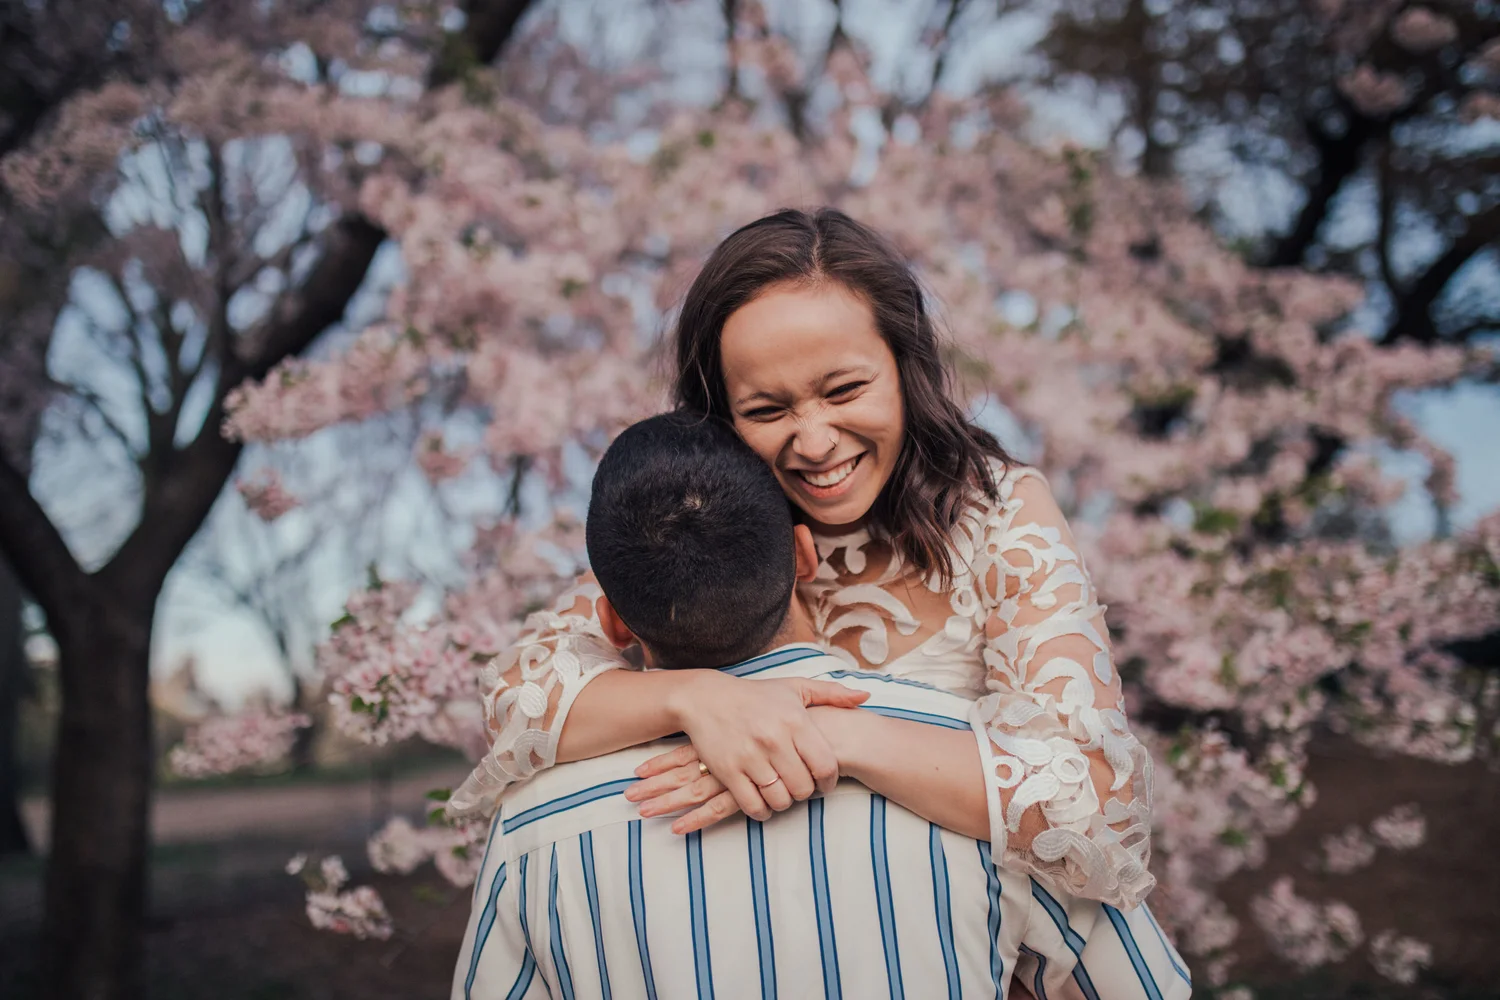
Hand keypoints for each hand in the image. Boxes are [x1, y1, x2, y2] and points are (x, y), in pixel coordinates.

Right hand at [631, 673, 868, 828]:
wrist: (706, 698)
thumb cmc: (755, 695)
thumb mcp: (794, 688)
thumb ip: (832, 694)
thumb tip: (864, 699)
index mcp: (795, 721)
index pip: (825, 765)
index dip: (829, 782)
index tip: (823, 783)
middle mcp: (774, 740)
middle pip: (803, 788)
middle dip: (805, 792)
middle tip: (800, 787)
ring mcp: (750, 757)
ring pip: (780, 800)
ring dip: (783, 802)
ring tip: (782, 793)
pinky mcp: (728, 771)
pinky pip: (752, 805)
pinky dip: (761, 811)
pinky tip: (763, 802)